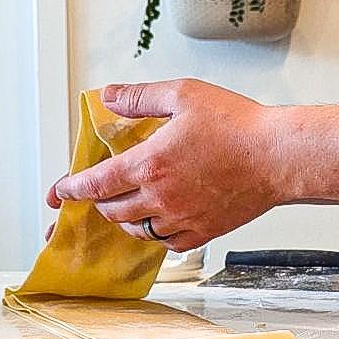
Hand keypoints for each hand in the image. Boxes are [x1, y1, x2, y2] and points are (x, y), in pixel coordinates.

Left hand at [47, 80, 291, 251]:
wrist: (278, 156)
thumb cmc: (238, 125)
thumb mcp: (184, 95)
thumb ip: (141, 97)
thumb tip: (109, 98)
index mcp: (150, 163)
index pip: (96, 183)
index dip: (72, 188)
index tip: (60, 192)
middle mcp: (160, 196)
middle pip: (112, 210)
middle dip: (99, 202)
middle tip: (99, 193)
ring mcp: (181, 218)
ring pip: (137, 230)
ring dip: (125, 219)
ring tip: (127, 205)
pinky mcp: (203, 231)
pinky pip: (168, 243)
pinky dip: (156, 234)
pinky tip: (159, 220)